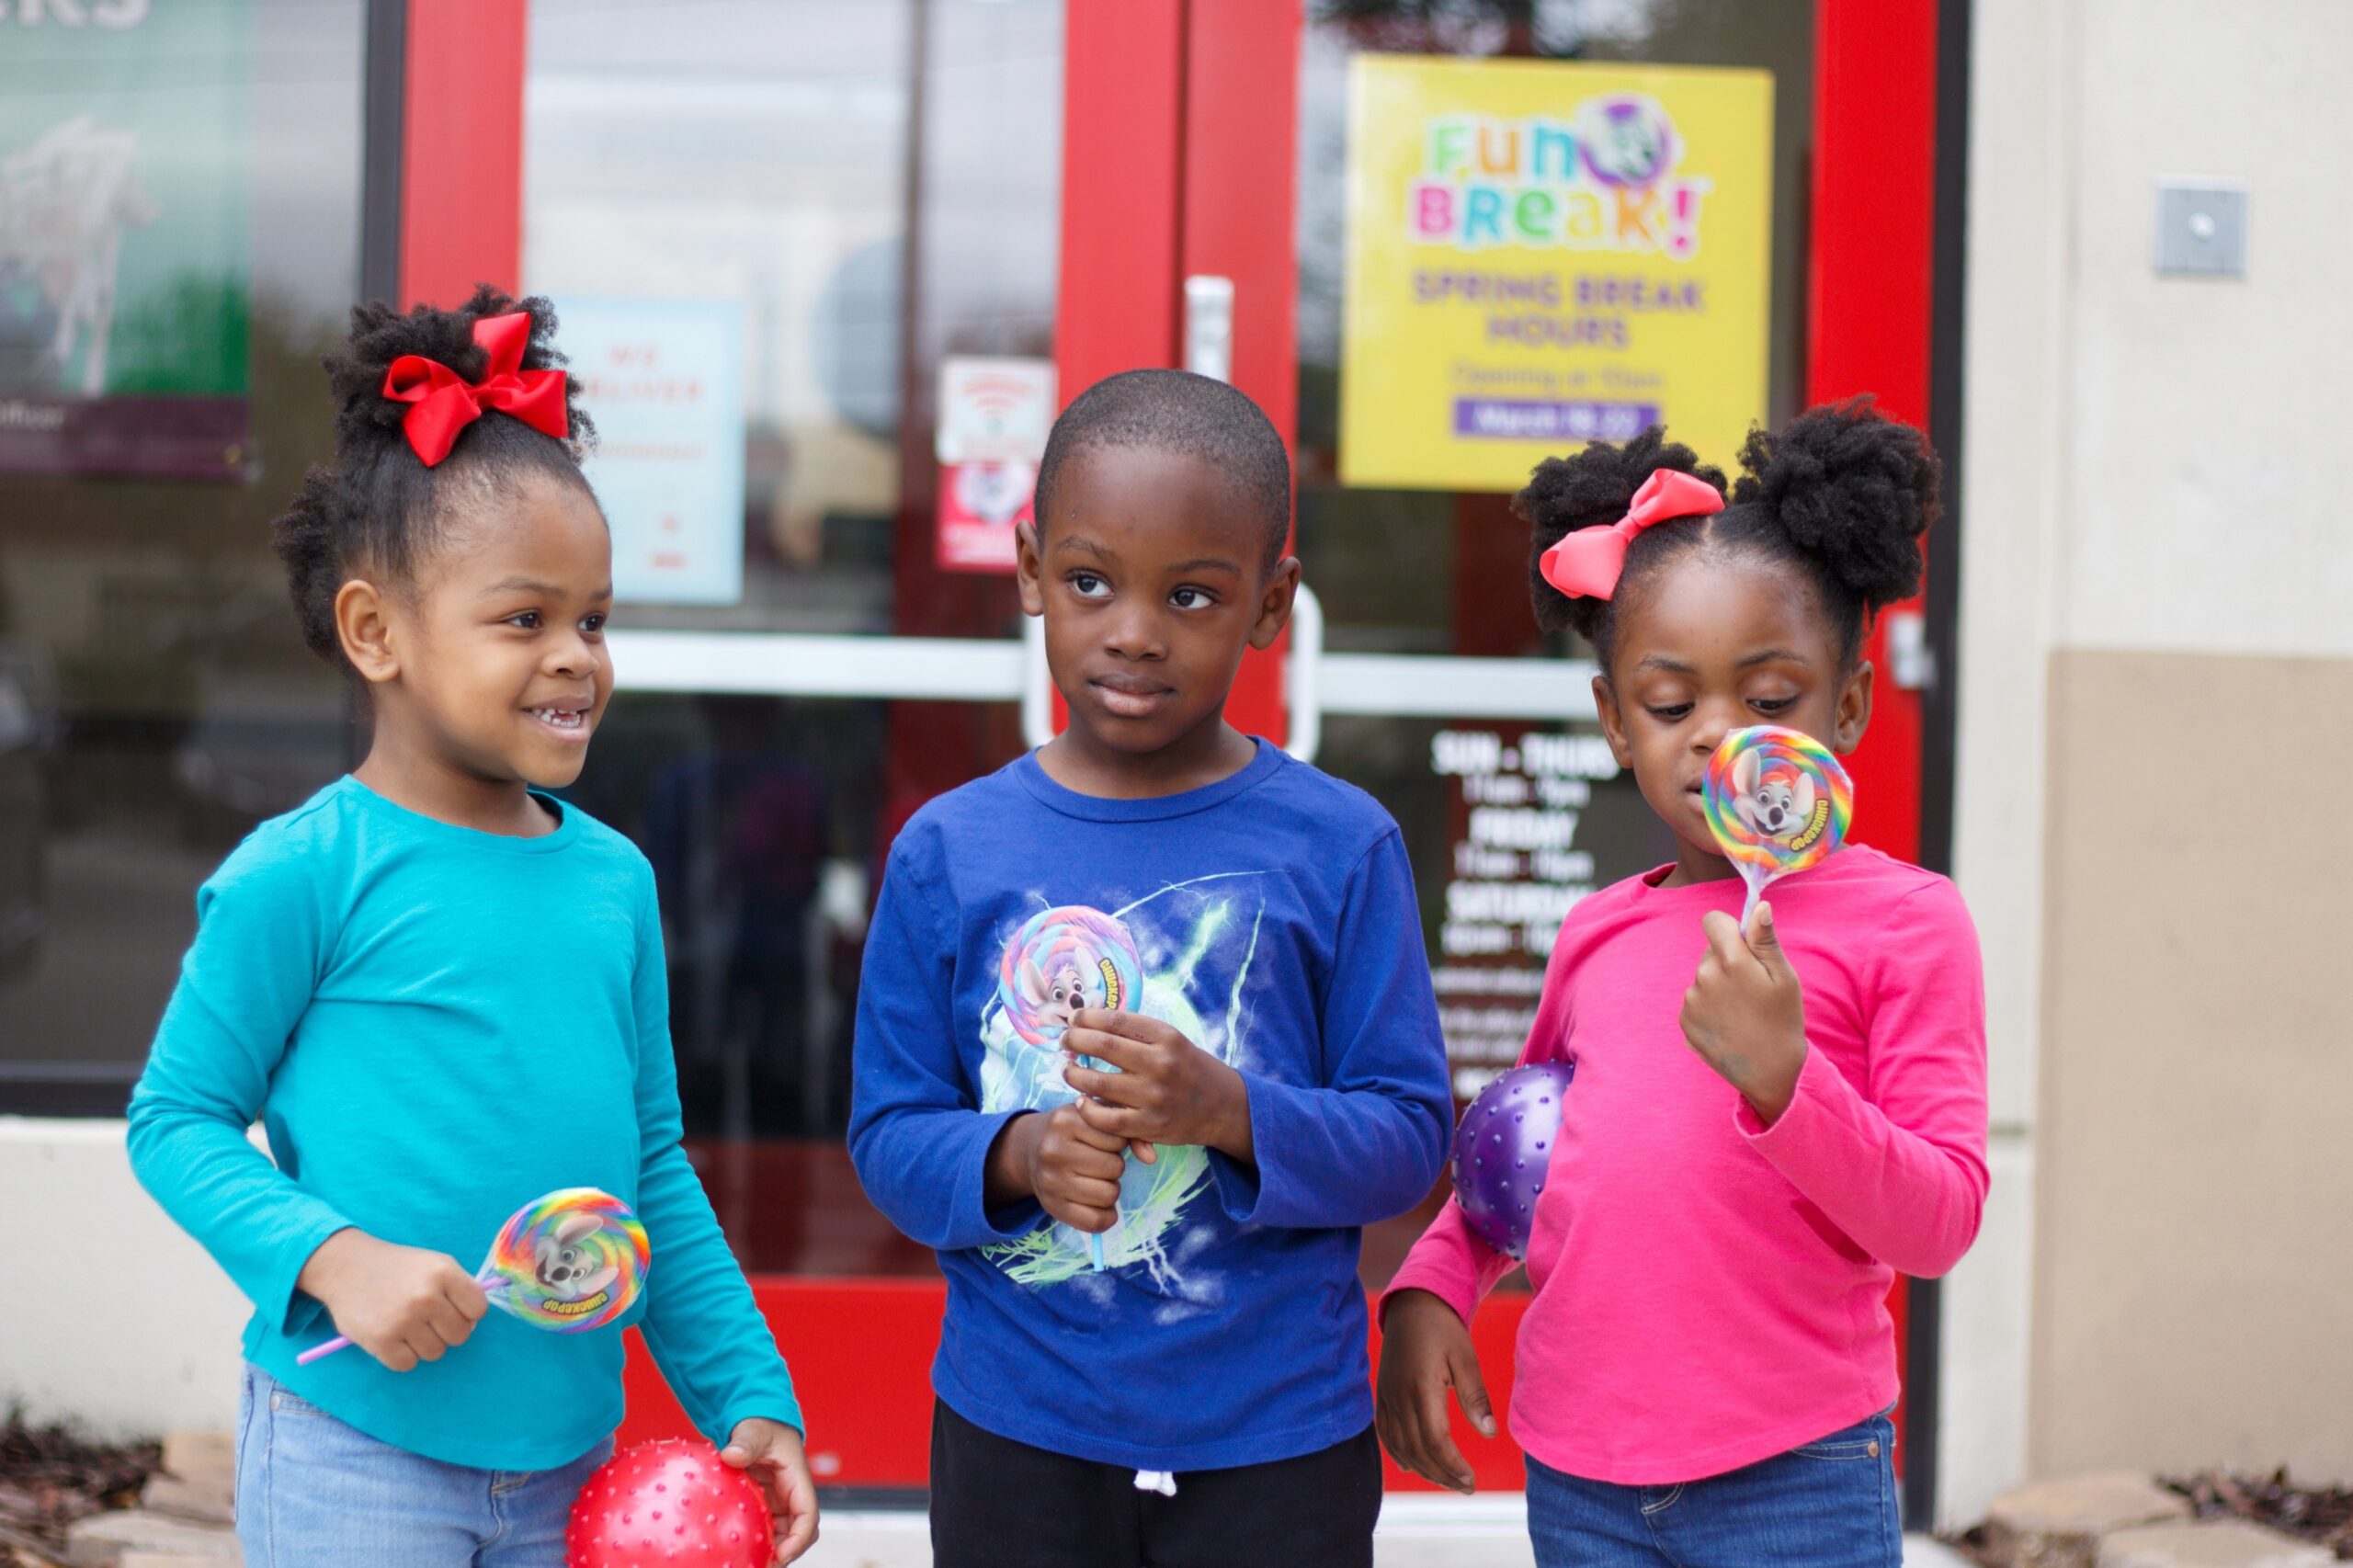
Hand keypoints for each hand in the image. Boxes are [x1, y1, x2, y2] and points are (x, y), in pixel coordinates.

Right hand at [295, 1228, 487, 1371]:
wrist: (346, 1266)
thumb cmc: (397, 1267)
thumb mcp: (434, 1264)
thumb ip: (460, 1288)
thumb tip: (473, 1322)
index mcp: (444, 1273)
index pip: (479, 1309)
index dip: (468, 1313)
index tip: (453, 1309)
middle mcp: (426, 1297)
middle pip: (460, 1335)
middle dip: (446, 1330)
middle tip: (427, 1319)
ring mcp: (404, 1320)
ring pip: (435, 1353)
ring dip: (424, 1344)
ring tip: (407, 1324)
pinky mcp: (381, 1341)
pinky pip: (408, 1364)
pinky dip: (402, 1356)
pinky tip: (392, 1337)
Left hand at [720, 1417, 819, 1564]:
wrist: (756, 1421)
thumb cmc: (762, 1425)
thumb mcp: (754, 1431)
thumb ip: (744, 1443)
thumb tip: (731, 1455)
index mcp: (797, 1480)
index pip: (807, 1516)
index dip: (798, 1540)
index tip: (780, 1556)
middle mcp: (792, 1495)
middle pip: (798, 1533)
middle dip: (784, 1553)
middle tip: (761, 1566)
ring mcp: (779, 1502)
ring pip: (783, 1535)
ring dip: (772, 1550)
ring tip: (749, 1562)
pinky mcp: (766, 1505)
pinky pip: (766, 1529)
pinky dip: (758, 1542)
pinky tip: (740, 1550)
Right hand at [987, 1103, 1126, 1233]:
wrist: (1031, 1147)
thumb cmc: (1075, 1129)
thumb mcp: (1096, 1115)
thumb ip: (1129, 1128)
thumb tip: (1151, 1157)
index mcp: (1066, 1120)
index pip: (1118, 1139)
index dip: (1118, 1143)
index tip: (1103, 1142)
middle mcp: (1054, 1150)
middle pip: (1114, 1168)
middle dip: (1115, 1167)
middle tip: (1099, 1163)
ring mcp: (1050, 1180)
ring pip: (1108, 1195)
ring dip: (1110, 1189)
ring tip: (1096, 1179)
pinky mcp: (1052, 1207)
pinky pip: (1095, 1221)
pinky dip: (1106, 1216)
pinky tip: (1098, 1205)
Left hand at [1061, 1010, 1251, 1161]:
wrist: (1221, 1106)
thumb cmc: (1187, 1068)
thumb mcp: (1171, 1041)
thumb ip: (1136, 1032)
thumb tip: (1089, 1019)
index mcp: (1166, 1037)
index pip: (1115, 1020)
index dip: (1087, 1018)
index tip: (1075, 1019)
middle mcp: (1161, 1063)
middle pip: (1103, 1046)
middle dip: (1075, 1040)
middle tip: (1065, 1041)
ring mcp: (1154, 1096)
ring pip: (1097, 1082)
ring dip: (1074, 1074)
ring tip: (1068, 1070)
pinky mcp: (1149, 1125)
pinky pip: (1106, 1118)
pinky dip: (1088, 1109)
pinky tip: (1083, 1101)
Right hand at [1375, 1289, 1494, 1493]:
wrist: (1410, 1304)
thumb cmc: (1442, 1327)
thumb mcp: (1465, 1355)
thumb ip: (1475, 1395)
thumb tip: (1489, 1433)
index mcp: (1421, 1387)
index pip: (1435, 1440)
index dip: (1452, 1465)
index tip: (1471, 1480)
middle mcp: (1399, 1397)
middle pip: (1418, 1450)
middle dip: (1442, 1475)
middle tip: (1466, 1487)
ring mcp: (1387, 1397)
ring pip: (1401, 1446)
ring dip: (1424, 1469)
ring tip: (1447, 1481)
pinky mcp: (1382, 1395)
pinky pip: (1385, 1433)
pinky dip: (1398, 1454)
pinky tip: (1412, 1466)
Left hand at [1680, 901, 1807, 1123]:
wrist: (1770, 1073)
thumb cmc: (1783, 1021)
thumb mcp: (1785, 978)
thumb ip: (1766, 939)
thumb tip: (1759, 905)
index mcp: (1730, 961)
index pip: (1712, 921)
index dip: (1728, 929)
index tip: (1744, 946)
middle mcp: (1703, 977)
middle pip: (1710, 951)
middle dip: (1728, 961)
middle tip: (1752, 988)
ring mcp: (1690, 1001)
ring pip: (1702, 977)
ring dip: (1718, 986)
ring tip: (1742, 1011)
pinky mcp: (1684, 1022)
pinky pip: (1695, 1001)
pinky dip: (1709, 1008)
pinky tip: (1730, 1025)